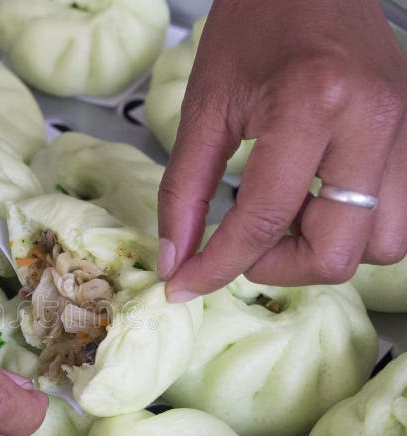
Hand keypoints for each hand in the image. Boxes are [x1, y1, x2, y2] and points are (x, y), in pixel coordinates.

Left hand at [157, 0, 406, 299]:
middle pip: (337, 253)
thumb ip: (183, 191)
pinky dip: (353, 228)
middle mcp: (375, 122)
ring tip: (282, 215)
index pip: (265, 221)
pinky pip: (399, 216)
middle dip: (278, 268)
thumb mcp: (204, 108)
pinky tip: (315, 200)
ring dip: (322, 250)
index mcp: (313, 105)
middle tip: (241, 245)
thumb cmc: (253, 26)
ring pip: (381, 246)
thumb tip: (174, 259)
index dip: (217, 266)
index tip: (184, 285)